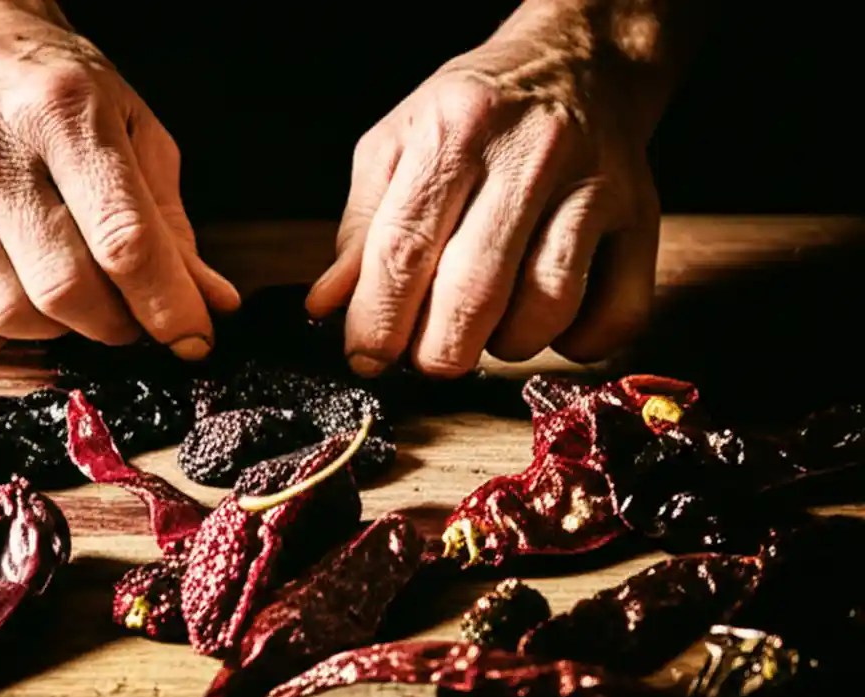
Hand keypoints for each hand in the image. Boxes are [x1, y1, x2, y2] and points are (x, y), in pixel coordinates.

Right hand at [0, 1, 238, 362]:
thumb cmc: (67, 99)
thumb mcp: (140, 138)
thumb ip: (173, 227)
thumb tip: (211, 308)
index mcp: (66, 113)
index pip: (123, 239)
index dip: (166, 306)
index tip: (192, 338)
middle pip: (64, 289)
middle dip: (114, 325)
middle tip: (129, 313)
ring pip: (5, 314)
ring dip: (54, 331)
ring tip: (70, 297)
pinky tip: (12, 303)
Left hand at [308, 3, 669, 377]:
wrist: (578, 63)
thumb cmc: (475, 114)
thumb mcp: (396, 145)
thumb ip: (361, 228)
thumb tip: (329, 306)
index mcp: (455, 132)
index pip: (406, 249)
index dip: (379, 320)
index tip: (365, 356)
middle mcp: (530, 155)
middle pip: (475, 290)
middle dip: (437, 351)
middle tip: (424, 357)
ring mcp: (595, 187)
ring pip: (546, 308)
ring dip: (503, 346)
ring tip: (484, 328)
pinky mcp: (643, 218)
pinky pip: (617, 314)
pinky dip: (576, 345)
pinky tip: (546, 327)